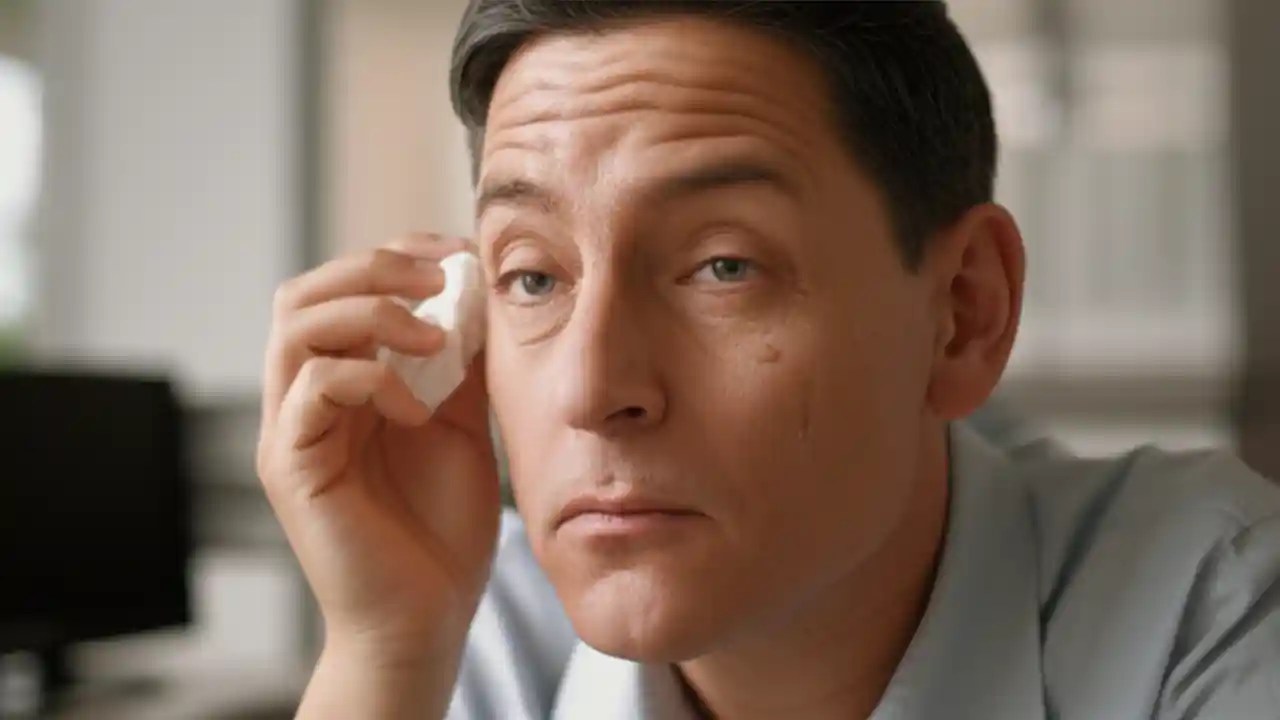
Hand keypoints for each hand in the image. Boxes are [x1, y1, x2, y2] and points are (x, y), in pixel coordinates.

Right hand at [256, 233, 500, 674]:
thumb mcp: (462, 425)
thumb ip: (461, 365)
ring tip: (432, 338)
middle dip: (374, 269)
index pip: (339, 289)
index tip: (458, 253)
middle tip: (440, 280)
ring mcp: (292, 432)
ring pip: (297, 326)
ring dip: (372, 314)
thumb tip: (482, 295)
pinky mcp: (292, 466)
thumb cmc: (440, 528)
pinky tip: (418, 410)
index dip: (393, 256)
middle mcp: (304, 401)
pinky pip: (312, 387)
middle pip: (302, 293)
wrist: (427, 617)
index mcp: (341, 384)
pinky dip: (371, 379)